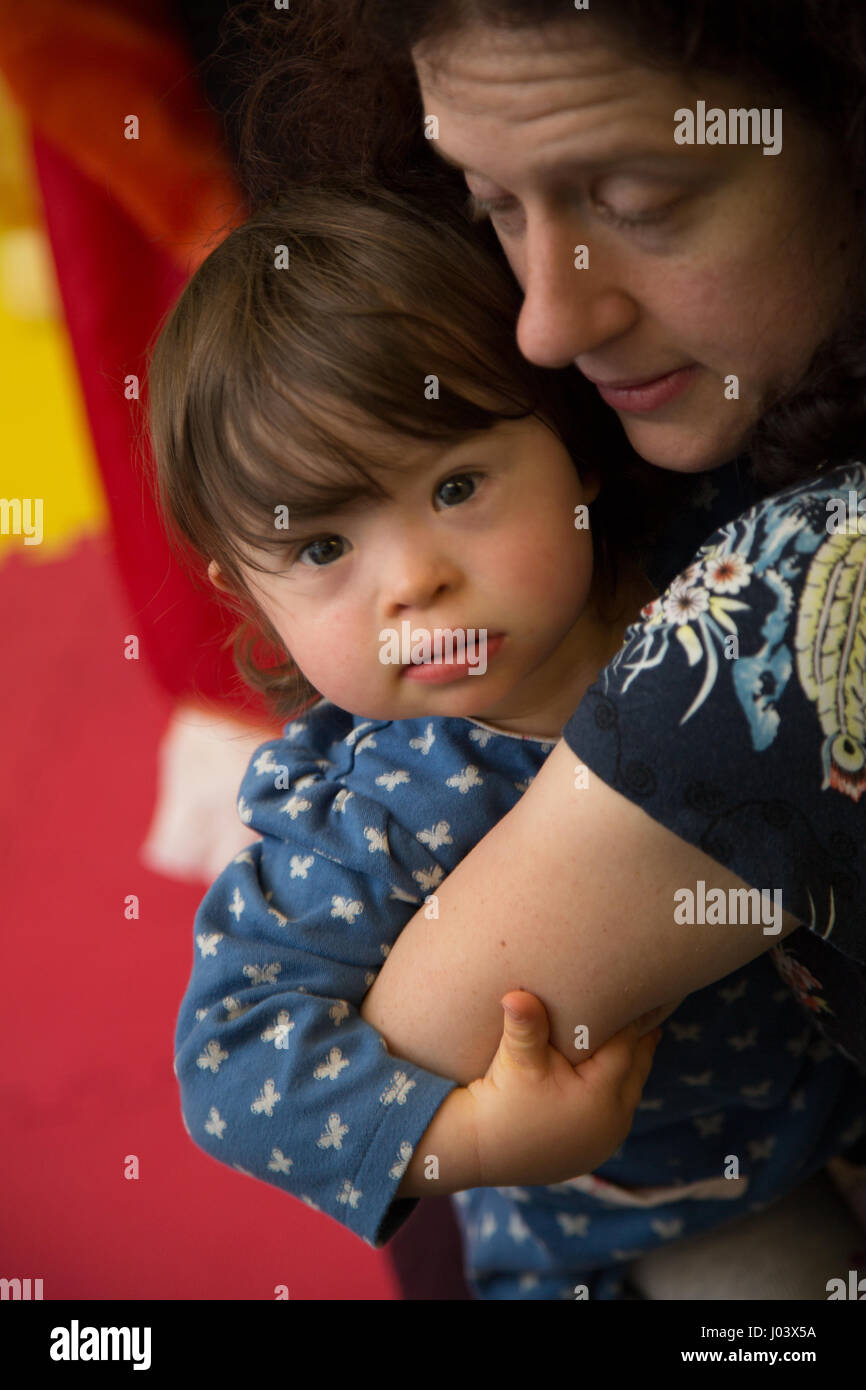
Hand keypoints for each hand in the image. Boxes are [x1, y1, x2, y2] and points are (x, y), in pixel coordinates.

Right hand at [464, 990, 661, 1188]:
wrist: (483, 1152)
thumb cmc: (502, 1102)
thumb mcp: (515, 1061)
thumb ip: (525, 1026)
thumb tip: (516, 995)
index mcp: (601, 1095)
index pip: (627, 1044)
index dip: (631, 1017)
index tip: (633, 990)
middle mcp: (613, 1120)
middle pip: (638, 1067)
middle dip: (640, 1038)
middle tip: (648, 1005)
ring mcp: (607, 1139)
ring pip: (631, 1089)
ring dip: (632, 1063)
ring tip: (639, 1034)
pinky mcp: (596, 1149)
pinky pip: (619, 1110)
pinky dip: (619, 1087)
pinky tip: (611, 1071)